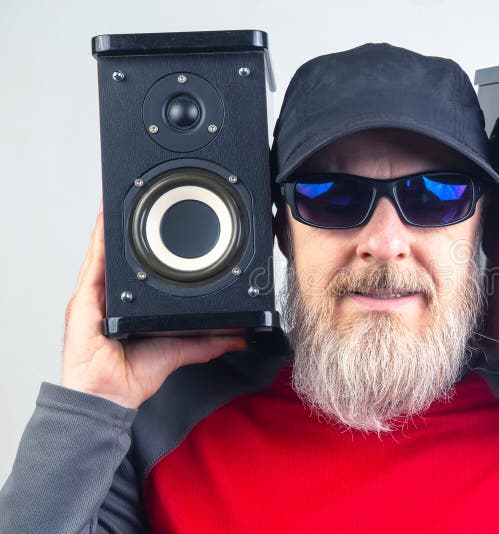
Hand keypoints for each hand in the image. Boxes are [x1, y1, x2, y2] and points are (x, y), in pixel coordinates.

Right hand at [61, 208, 247, 408]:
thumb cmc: (134, 375)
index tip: (164, 229)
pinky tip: (105, 220)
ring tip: (121, 198)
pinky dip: (98, 240)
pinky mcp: (84, 299)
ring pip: (105, 253)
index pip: (140, 270)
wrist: (111, 394)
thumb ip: (211, 342)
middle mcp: (112, 297)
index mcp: (131, 306)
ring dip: (112, 225)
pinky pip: (92, 264)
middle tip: (141, 202)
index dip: (147, 250)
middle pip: (120, 257)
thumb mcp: (182, 350)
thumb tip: (238, 337)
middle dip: (128, 230)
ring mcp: (96, 296)